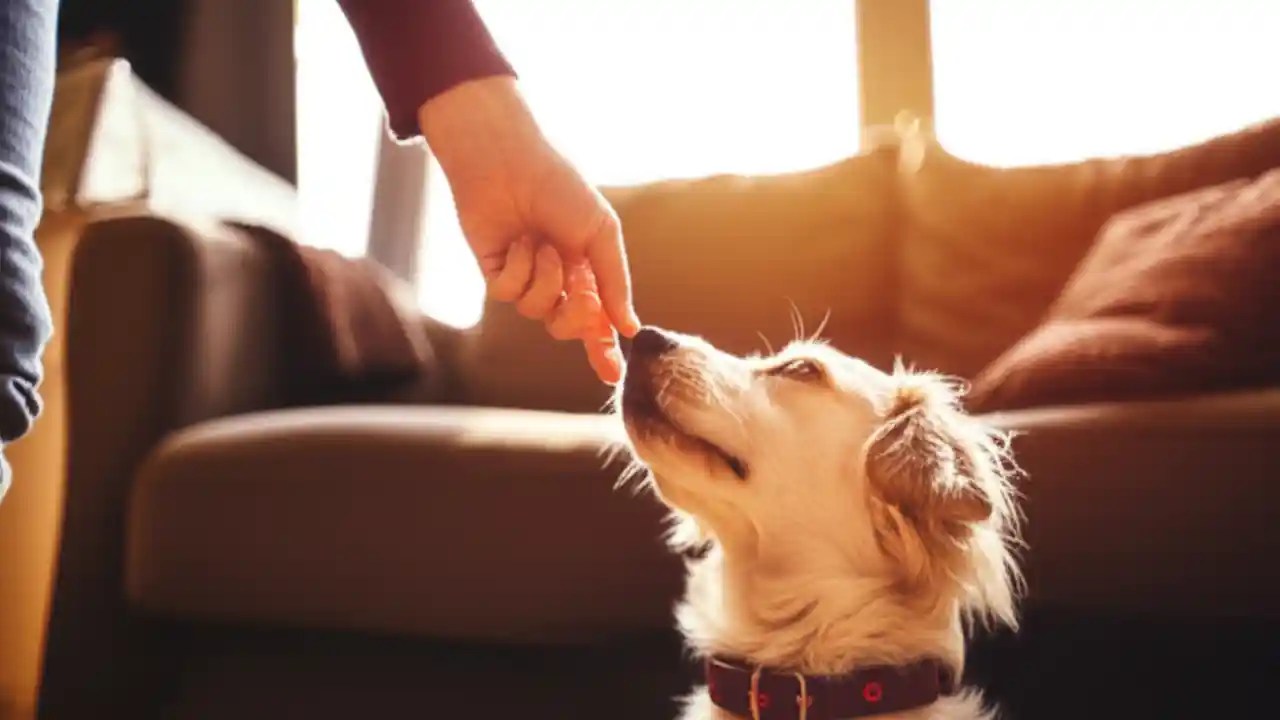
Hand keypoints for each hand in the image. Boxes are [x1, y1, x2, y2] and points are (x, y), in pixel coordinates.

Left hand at [419, 76, 639, 382]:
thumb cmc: (560, 187)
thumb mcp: (602, 233)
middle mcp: (556, 277)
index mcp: (587, 268)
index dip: (603, 349)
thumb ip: (615, 282)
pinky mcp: (493, 272)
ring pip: (537, 312)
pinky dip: (518, 269)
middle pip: (566, 327)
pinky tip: (517, 240)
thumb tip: (627, 327)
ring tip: (543, 244)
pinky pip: (509, 295)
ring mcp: (524, 276)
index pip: (596, 320)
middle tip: (580, 286)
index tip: (613, 375)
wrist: (509, 161)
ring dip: (546, 280)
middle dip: (576, 315)